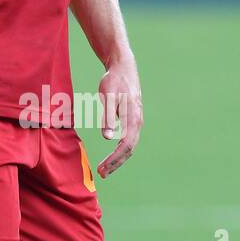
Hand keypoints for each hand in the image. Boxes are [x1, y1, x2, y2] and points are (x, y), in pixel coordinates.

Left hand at [97, 51, 141, 177]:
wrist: (123, 66)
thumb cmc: (114, 80)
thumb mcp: (108, 97)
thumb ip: (108, 117)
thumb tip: (108, 138)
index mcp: (133, 118)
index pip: (125, 145)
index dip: (114, 159)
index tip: (102, 168)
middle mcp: (137, 122)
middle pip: (129, 149)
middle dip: (115, 163)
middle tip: (101, 174)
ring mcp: (136, 121)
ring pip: (129, 146)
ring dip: (118, 158)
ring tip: (104, 168)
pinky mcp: (132, 119)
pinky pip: (128, 139)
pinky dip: (119, 150)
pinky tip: (111, 154)